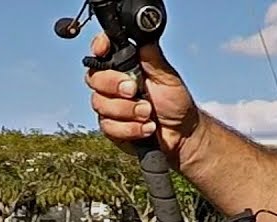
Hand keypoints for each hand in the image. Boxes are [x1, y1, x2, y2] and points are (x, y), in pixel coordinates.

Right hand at [84, 34, 199, 158]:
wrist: (182, 133)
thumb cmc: (175, 102)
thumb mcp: (167, 75)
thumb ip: (151, 56)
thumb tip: (142, 32)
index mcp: (125, 66)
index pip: (102, 52)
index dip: (98, 48)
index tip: (102, 50)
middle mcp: (113, 85)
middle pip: (94, 78)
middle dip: (113, 84)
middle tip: (134, 90)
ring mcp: (110, 106)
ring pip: (100, 104)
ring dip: (127, 110)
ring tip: (148, 113)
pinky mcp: (111, 128)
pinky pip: (109, 127)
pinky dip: (130, 128)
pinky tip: (146, 127)